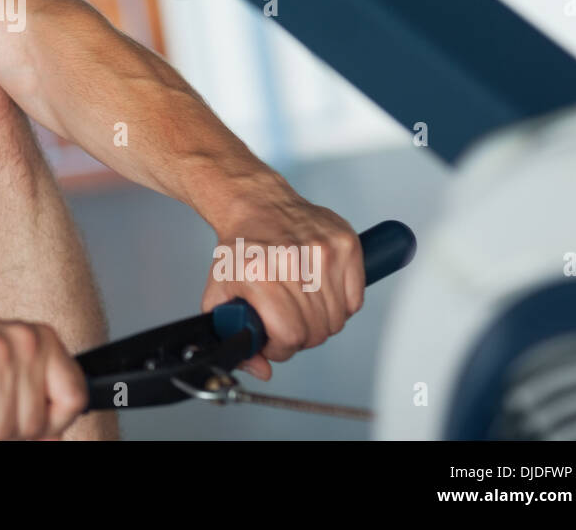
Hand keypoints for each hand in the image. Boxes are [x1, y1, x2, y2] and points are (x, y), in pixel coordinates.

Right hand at [0, 307, 87, 439]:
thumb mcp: (2, 379)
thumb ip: (34, 407)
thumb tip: (53, 440)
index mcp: (42, 338)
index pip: (74, 399)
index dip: (49, 426)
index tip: (18, 426)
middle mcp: (24, 338)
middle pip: (34, 424)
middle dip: (1, 436)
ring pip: (2, 429)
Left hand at [201, 176, 364, 380]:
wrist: (257, 205)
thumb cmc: (241, 248)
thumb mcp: (220, 292)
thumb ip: (232, 335)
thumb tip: (261, 369)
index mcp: (260, 273)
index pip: (290, 334)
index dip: (281, 346)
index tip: (274, 338)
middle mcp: (295, 260)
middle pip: (316, 331)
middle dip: (300, 337)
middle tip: (287, 321)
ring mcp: (324, 251)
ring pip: (337, 319)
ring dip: (320, 322)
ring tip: (301, 304)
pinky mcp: (346, 244)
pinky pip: (354, 300)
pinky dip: (341, 305)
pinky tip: (320, 291)